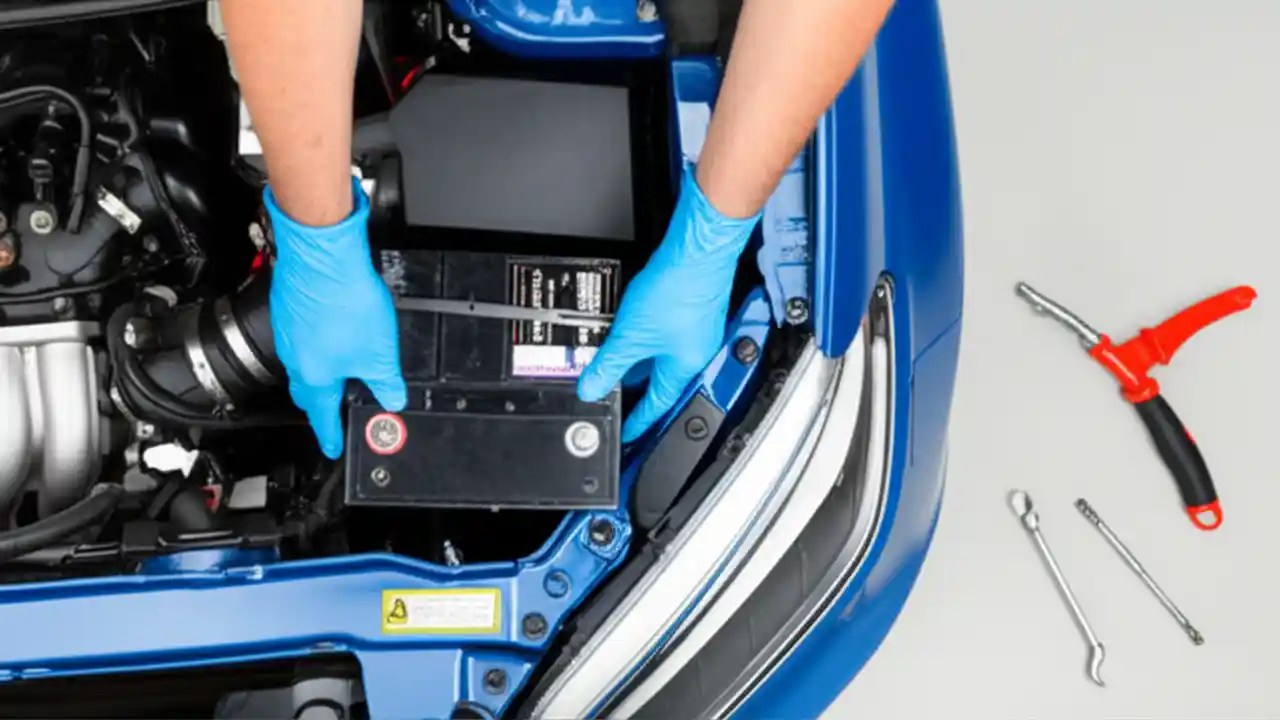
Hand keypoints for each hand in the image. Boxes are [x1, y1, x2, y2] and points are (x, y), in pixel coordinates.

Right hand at [266, 177, 406, 457]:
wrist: (323, 255)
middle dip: (320, 405)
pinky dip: (316, 344)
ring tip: (338, 372)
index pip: (322, 417)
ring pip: (303, 362)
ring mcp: (290, 331)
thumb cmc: (345, 302)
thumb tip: (393, 400)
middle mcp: (296, 357)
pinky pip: (302, 337)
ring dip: (320, 371)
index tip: (332, 447)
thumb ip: (386, 381)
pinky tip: (332, 333)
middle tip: (331, 413)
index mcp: (317, 377)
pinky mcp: (291, 307)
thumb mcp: (380, 353)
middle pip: (307, 391)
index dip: (330, 435)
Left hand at [577, 167, 759, 441]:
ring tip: (613, 358)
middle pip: (658, 380)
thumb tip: (591, 388)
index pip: (656, 406)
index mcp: (683, 368)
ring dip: (637, 358)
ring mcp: (695, 331)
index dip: (638, 421)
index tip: (628, 433)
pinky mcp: (691, 309)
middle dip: (633, 386)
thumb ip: (608, 365)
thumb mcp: (630, 336)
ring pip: (660, 355)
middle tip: (613, 394)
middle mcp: (694, 353)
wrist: (697, 251)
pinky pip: (664, 334)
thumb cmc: (677, 289)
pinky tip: (630, 326)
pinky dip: (644, 337)